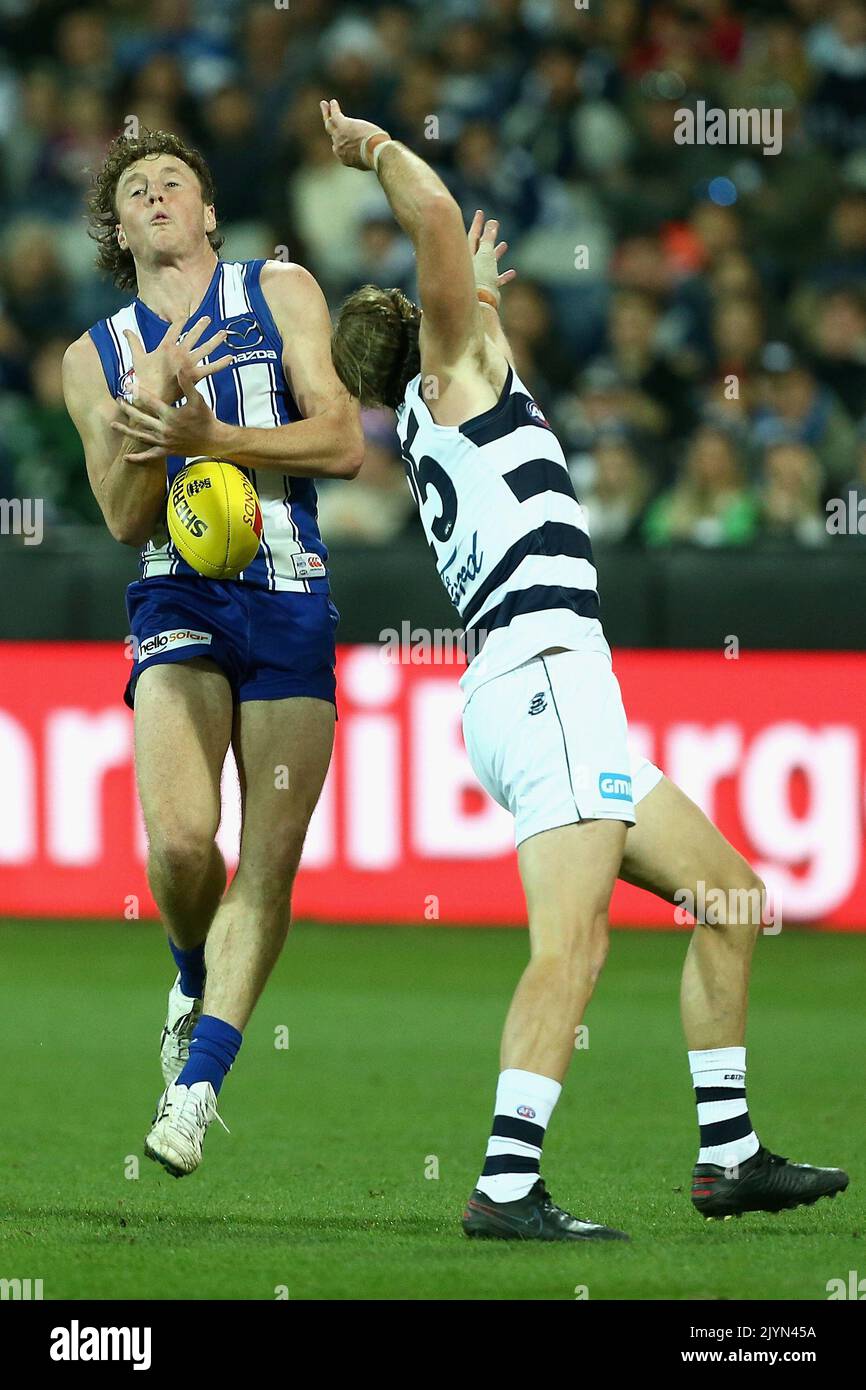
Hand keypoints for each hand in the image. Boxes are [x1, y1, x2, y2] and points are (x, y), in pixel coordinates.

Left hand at [110, 364, 228, 462]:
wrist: (214, 440)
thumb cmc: (206, 418)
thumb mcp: (198, 399)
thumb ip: (187, 384)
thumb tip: (180, 368)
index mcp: (170, 415)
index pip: (150, 401)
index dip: (137, 391)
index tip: (126, 384)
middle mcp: (165, 429)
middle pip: (141, 418)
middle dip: (128, 409)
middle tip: (118, 400)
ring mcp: (164, 441)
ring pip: (141, 436)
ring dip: (126, 430)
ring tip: (113, 424)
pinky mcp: (167, 451)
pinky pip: (150, 455)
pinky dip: (138, 457)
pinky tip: (126, 458)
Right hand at [122, 314, 230, 404]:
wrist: (150, 395)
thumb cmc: (143, 377)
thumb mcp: (137, 357)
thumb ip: (133, 342)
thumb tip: (125, 329)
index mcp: (166, 345)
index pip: (175, 328)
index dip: (181, 321)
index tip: (186, 316)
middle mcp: (179, 351)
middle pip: (193, 335)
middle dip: (201, 326)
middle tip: (208, 318)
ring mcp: (188, 363)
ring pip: (205, 348)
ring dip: (215, 340)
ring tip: (224, 334)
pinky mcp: (195, 375)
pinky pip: (211, 368)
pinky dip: (221, 363)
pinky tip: (231, 358)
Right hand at [320, 97, 388, 169]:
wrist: (375, 152)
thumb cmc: (377, 157)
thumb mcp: (370, 160)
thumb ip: (367, 155)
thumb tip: (374, 151)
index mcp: (345, 159)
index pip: (338, 148)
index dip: (337, 143)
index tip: (335, 141)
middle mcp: (339, 148)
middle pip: (331, 134)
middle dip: (329, 125)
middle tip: (327, 118)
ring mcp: (339, 136)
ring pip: (329, 123)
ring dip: (326, 113)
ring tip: (324, 104)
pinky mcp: (343, 124)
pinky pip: (335, 114)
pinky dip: (333, 108)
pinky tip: (333, 102)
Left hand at [467, 210, 516, 307]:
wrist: (479, 303)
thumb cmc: (480, 277)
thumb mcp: (486, 254)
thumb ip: (489, 238)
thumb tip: (492, 221)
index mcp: (468, 255)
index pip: (472, 234)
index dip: (478, 223)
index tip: (480, 212)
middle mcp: (473, 265)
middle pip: (480, 246)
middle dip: (487, 235)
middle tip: (494, 224)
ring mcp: (480, 277)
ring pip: (489, 262)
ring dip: (497, 253)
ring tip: (504, 245)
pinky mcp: (488, 288)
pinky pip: (497, 279)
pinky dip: (504, 275)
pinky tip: (512, 272)